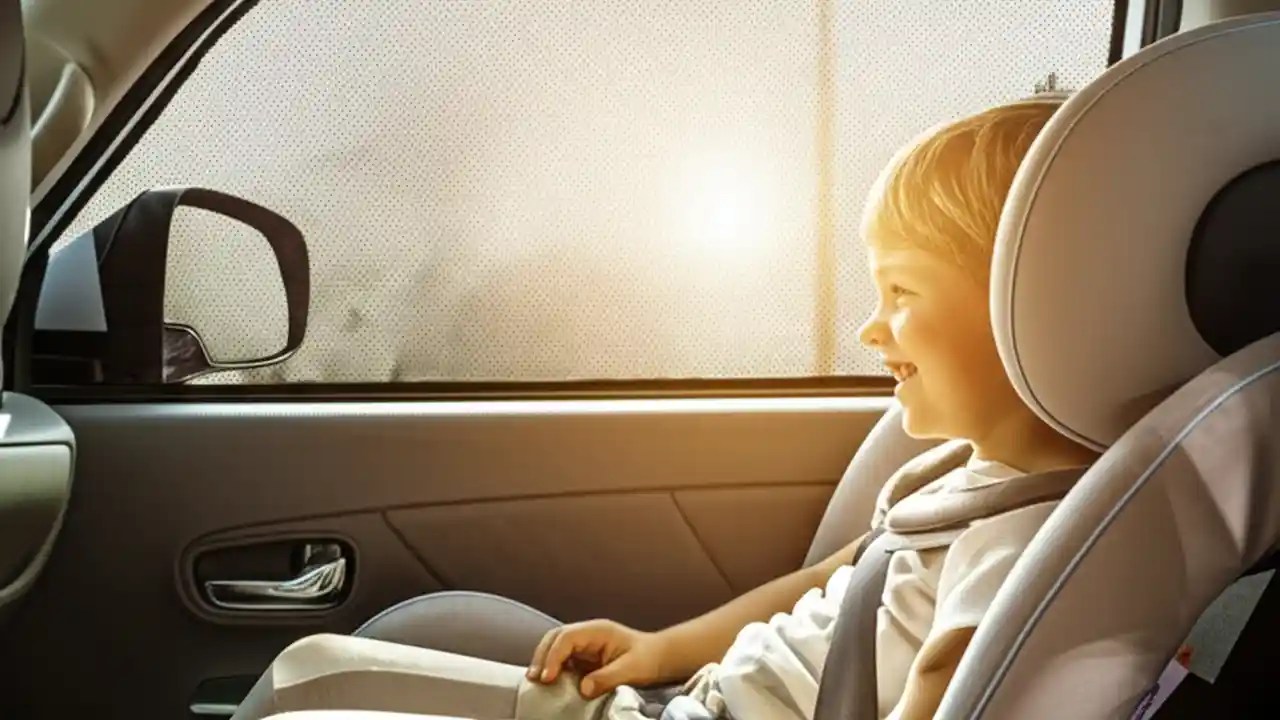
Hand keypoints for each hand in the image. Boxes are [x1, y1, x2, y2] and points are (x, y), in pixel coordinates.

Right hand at [527, 620, 667, 698]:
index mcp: (598, 631)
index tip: (548, 677)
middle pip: (555, 638)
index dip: (554, 656)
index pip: (566, 637)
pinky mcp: (585, 658)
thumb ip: (607, 678)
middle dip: (542, 656)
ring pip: (556, 648)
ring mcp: (585, 645)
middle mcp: (588, 635)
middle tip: (534, 678)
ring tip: (536, 682)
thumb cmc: (649, 659)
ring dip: (544, 662)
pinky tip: (551, 684)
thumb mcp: (632, 669)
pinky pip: (564, 661)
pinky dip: (554, 670)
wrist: (660, 658)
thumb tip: (583, 689)